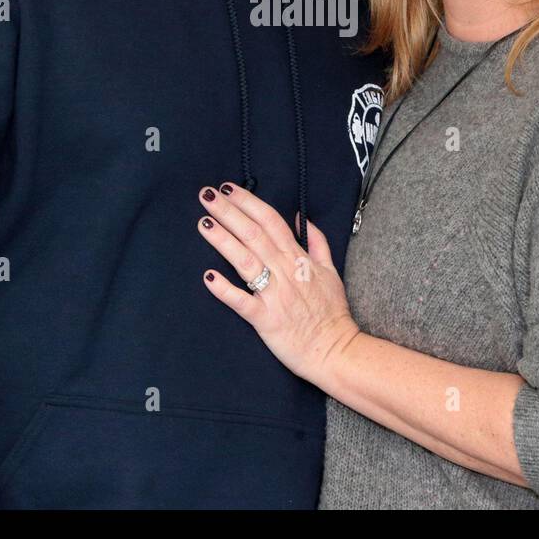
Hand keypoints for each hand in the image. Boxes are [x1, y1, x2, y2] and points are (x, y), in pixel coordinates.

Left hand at [196, 181, 359, 387]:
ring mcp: (274, 295)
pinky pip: (242, 302)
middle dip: (229, 212)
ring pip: (245, 261)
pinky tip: (208, 276)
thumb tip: (302, 217)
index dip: (249, 203)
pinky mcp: (265, 319)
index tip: (228, 189)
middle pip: (253, 234)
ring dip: (223, 240)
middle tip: (206, 195)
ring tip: (204, 223)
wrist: (335, 350)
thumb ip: (317, 242)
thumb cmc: (331, 312)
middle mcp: (285, 271)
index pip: (270, 221)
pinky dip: (225, 289)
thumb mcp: (330, 271)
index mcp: (298, 258)